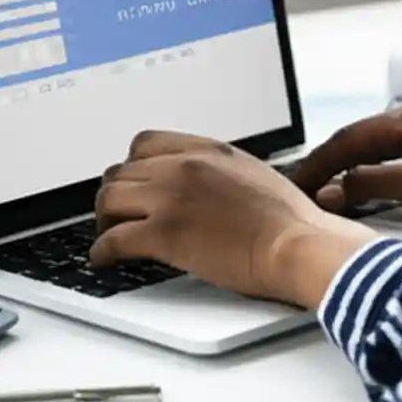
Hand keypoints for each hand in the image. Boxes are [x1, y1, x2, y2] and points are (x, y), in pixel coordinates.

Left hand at [91, 131, 377, 306]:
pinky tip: (104, 258)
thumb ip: (222, 174)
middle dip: (115, 195)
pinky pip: (113, 238)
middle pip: (122, 171)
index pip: (146, 143)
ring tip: (107, 235)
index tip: (132, 182)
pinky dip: (102, 250)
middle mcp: (184, 167)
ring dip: (104, 219)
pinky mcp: (164, 234)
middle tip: (115, 213)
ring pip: (109, 199)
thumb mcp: (254, 175)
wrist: (299, 244)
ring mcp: (171, 198)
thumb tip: (207, 190)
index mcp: (208, 151)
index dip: (132, 166)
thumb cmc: (291, 221)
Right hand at [293, 102, 401, 235]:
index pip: (344, 139)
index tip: (295, 186)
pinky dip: (376, 173)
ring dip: (351, 171)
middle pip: (358, 142)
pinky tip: (372, 191)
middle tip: (304, 191)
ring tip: (330, 195)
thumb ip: (370, 183)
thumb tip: (331, 189)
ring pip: (377, 150)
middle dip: (328, 166)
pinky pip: (397, 157)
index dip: (316, 164)